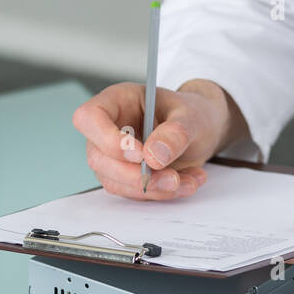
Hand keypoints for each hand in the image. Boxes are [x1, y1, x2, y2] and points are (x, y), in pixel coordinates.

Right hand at [71, 79, 244, 199]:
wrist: (203, 129)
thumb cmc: (192, 113)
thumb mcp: (192, 116)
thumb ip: (176, 132)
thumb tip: (153, 156)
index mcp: (118, 101)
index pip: (90, 117)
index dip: (108, 140)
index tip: (141, 154)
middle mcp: (110, 128)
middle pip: (98, 157)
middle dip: (135, 175)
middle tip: (172, 178)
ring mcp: (113, 154)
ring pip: (115, 181)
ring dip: (152, 188)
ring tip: (188, 181)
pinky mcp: (125, 175)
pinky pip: (133, 192)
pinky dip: (161, 193)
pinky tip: (187, 183)